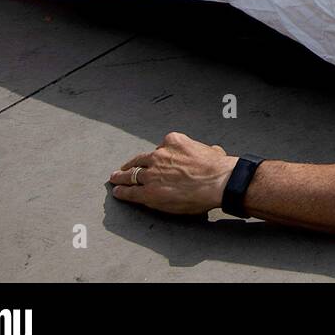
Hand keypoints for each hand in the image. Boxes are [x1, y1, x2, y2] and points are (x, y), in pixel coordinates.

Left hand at [110, 132, 236, 213]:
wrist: (218, 181)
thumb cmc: (219, 167)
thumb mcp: (212, 150)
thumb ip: (206, 150)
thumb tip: (214, 151)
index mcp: (173, 141)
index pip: (159, 148)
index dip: (156, 157)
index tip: (153, 161)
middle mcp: (159, 155)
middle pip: (140, 160)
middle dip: (131, 164)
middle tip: (122, 168)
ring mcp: (152, 173)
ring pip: (131, 174)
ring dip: (122, 177)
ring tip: (115, 179)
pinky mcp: (149, 191)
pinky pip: (131, 191)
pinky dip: (122, 192)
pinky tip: (118, 192)